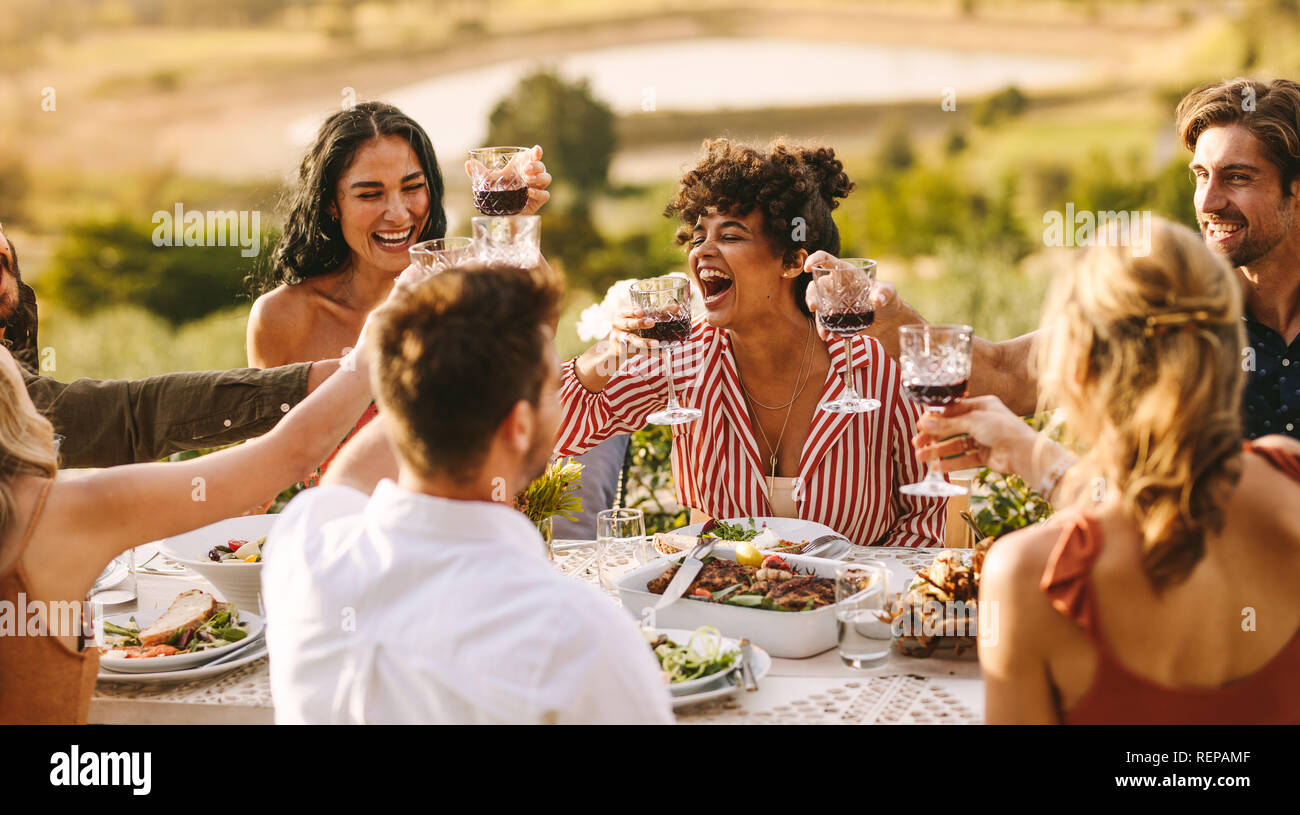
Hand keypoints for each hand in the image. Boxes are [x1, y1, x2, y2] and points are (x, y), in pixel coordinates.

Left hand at [463, 145, 551, 214]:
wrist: (502, 213)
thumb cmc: (498, 192)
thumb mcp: (487, 182)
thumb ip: (479, 172)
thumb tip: (468, 164)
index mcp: (522, 166)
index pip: (533, 156)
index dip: (536, 152)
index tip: (537, 150)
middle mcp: (532, 175)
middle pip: (541, 166)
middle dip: (536, 166)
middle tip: (526, 169)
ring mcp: (537, 187)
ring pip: (546, 178)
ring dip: (539, 177)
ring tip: (528, 179)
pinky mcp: (539, 200)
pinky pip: (545, 195)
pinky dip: (539, 193)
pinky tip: (529, 192)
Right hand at [803, 250, 914, 357]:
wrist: (888, 320)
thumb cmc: (889, 299)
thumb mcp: (889, 293)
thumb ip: (885, 293)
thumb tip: (878, 300)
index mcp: (846, 273)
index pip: (827, 260)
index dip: (815, 260)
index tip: (808, 268)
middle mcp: (837, 286)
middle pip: (816, 287)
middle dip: (811, 297)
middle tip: (813, 308)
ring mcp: (835, 303)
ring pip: (819, 308)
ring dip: (819, 320)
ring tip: (825, 334)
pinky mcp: (836, 317)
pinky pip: (826, 322)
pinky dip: (827, 330)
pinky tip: (834, 337)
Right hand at [910, 395, 1048, 479]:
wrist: (1024, 453)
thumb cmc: (1004, 429)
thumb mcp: (973, 422)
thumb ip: (948, 424)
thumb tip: (924, 423)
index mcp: (982, 405)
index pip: (953, 410)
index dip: (936, 418)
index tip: (920, 424)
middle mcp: (982, 421)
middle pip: (952, 428)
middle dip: (934, 436)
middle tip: (917, 442)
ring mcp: (983, 439)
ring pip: (956, 444)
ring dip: (939, 451)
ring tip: (922, 457)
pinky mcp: (985, 455)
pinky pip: (965, 458)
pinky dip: (952, 462)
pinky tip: (939, 467)